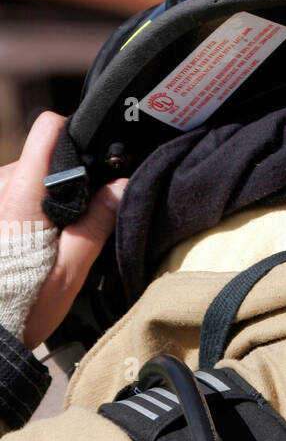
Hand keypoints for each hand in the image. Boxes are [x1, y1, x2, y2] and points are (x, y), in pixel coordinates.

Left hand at [0, 111, 126, 349]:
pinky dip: (25, 212)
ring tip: (52, 240)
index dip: (75, 138)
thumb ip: (95, 225)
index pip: (47, 132)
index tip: (94, 165)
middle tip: (77, 221)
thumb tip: (119, 187)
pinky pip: (10, 198)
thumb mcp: (70, 273)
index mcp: (23, 196)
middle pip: (39, 158)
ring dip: (41, 200)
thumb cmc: (25, 308)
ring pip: (23, 179)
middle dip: (61, 181)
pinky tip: (32, 245)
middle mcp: (0, 190)